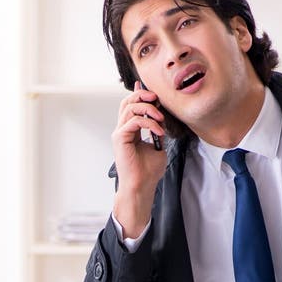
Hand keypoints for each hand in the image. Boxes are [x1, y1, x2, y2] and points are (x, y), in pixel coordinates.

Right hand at [112, 81, 166, 238]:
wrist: (142, 186)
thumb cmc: (149, 172)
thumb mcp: (159, 147)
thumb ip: (158, 132)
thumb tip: (162, 120)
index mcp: (130, 130)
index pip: (132, 106)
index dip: (141, 95)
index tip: (155, 94)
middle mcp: (123, 129)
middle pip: (127, 102)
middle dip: (143, 96)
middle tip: (157, 99)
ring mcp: (120, 133)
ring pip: (129, 108)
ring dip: (148, 109)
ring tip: (161, 119)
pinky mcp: (120, 138)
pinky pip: (134, 121)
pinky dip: (149, 123)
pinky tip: (159, 131)